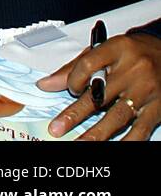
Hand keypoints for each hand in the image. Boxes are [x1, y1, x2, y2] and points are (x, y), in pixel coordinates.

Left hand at [39, 33, 160, 140]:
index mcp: (117, 49)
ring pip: (118, 115)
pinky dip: (128, 140)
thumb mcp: (104, 51)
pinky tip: (114, 146)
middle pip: (100, 94)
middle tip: (57, 128)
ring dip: (97, 133)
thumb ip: (75, 67)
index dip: (74, 78)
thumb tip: (45, 85)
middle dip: (75, 114)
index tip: (69, 89)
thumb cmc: (133, 53)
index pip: (88, 64)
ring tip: (80, 143)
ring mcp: (147, 90)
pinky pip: (141, 128)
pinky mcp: (158, 108)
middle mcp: (133, 69)